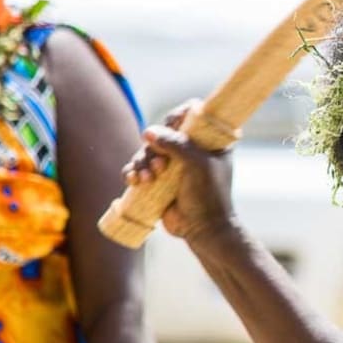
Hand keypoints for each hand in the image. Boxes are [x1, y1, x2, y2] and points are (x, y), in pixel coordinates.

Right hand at [122, 100, 236, 244]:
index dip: (178, 116)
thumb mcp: (197, 165)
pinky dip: (133, 172)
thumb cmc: (208, 195)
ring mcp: (173, 164)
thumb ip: (176, 145)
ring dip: (142, 162)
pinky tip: (134, 181)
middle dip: (155, 148)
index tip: (171, 126)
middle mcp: (191, 149)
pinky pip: (138, 168)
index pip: (192, 114)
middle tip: (160, 167)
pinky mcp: (158, 180)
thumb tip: (148, 132)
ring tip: (147, 180)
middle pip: (163, 132)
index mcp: (209, 141)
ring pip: (148, 150)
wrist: (203, 229)